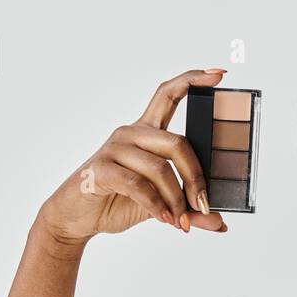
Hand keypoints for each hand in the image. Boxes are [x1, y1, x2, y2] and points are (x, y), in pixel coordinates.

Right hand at [38, 69, 229, 245]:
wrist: (76, 219)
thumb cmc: (117, 201)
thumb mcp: (161, 205)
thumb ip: (188, 209)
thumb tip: (220, 222)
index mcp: (147, 132)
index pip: (169, 95)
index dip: (193, 81)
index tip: (220, 74)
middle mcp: (131, 133)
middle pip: (177, 143)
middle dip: (196, 177)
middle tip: (203, 205)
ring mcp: (115, 148)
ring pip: (160, 167)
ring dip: (176, 199)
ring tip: (180, 221)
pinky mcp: (101, 168)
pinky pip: (138, 184)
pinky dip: (156, 205)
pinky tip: (164, 218)